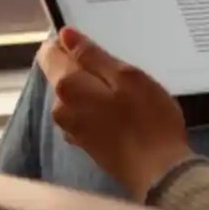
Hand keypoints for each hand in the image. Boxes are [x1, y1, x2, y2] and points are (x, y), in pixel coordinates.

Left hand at [37, 28, 191, 196]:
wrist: (159, 173)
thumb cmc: (148, 120)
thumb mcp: (127, 77)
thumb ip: (93, 55)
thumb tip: (66, 36)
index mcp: (67, 86)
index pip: (49, 53)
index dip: (69, 42)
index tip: (97, 43)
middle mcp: (60, 108)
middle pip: (63, 73)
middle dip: (86, 66)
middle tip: (122, 68)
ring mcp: (70, 128)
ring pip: (76, 94)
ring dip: (96, 87)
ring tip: (128, 89)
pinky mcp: (84, 143)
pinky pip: (85, 113)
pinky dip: (99, 106)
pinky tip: (124, 111)